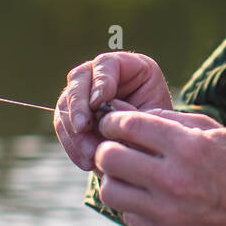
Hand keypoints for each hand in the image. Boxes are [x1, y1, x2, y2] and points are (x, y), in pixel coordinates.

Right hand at [53, 52, 173, 169]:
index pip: (107, 64)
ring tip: (91, 155)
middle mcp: (102, 75)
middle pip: (79, 80)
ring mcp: (85, 94)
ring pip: (66, 105)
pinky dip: (73, 146)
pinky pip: (64, 127)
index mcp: (130, 67)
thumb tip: (102, 118)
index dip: (100, 81)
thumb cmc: (162, 129)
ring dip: (75, 132)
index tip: (99, 102)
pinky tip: (86, 162)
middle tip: (83, 127)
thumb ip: (131, 114)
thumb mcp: (154, 118)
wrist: (156, 150)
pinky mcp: (75, 115)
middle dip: (79, 106)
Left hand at [93, 108, 225, 225]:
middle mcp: (173, 180)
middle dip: (106, 147)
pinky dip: (129, 202)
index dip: (112, 121)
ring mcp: (165, 211)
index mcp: (187, 148)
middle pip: (111, 157)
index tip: (110, 122)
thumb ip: (172, 120)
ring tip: (125, 174)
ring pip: (110, 190)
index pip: (130, 126)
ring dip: (112, 177)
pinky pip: (126, 214)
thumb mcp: (213, 131)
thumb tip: (131, 113)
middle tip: (113, 147)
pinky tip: (144, 195)